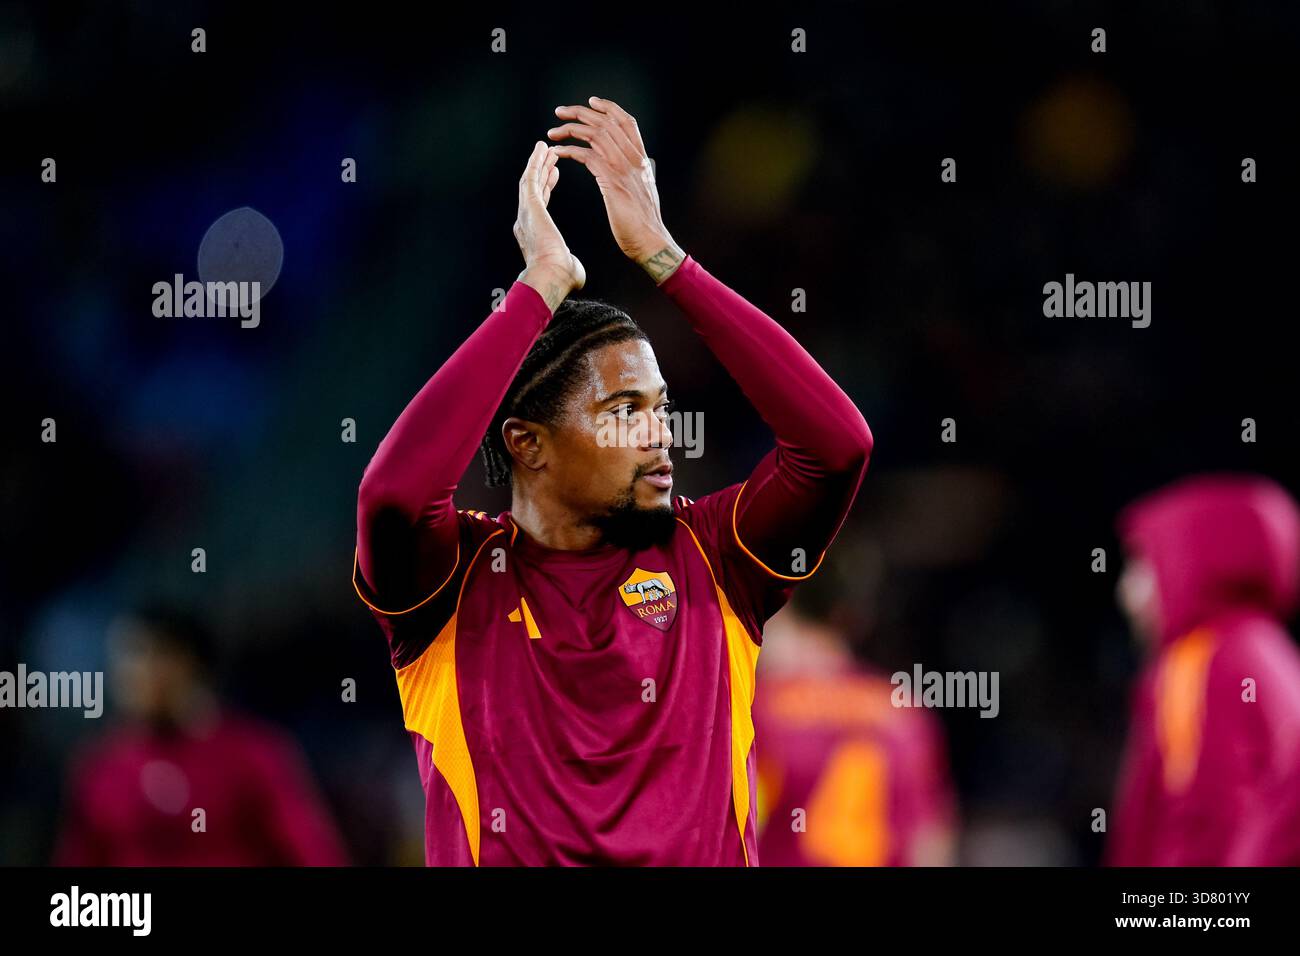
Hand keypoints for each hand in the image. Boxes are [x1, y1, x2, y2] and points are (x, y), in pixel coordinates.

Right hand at [514, 141, 584, 310]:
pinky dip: (536, 163)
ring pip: (530, 181)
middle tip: (549, 154)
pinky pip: (531, 178)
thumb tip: (577, 276)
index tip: (554, 174)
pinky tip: (543, 150)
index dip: (546, 186)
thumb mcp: (569, 269)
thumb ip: (571, 267)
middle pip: (533, 188)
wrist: (551, 276)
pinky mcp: (530, 205)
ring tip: (545, 148)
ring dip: (538, 163)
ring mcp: (525, 212)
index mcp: (533, 234)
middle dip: (541, 170)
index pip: (540, 204)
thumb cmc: (561, 278)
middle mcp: (525, 221)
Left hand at [548, 96, 684, 283]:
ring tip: (553, 132)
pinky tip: (557, 153)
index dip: (609, 108)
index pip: (627, 122)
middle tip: (560, 112)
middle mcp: (634, 159)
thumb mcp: (646, 190)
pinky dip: (569, 151)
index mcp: (641, 159)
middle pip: (606, 122)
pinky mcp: (611, 181)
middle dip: (580, 113)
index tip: (592, 102)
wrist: (651, 241)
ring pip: (594, 134)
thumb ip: (640, 174)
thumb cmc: (646, 222)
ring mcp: (623, 168)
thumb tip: (641, 165)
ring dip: (570, 129)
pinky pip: (586, 155)